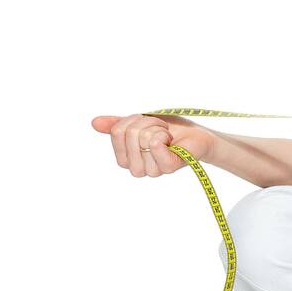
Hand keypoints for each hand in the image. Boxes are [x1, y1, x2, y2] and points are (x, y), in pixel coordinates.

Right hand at [92, 113, 216, 177]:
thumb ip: (118, 125)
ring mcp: (153, 169)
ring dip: (157, 129)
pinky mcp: (169, 167)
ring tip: (167, 134)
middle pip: (128, 135)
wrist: (197, 135)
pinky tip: (168, 141)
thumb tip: (94, 122)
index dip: (131, 121)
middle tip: (160, 127)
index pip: (117, 134)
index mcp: (127, 157)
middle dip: (145, 122)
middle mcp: (138, 167)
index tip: (145, 121)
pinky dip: (161, 141)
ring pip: (144, 140)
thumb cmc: (171, 130)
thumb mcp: (141, 122)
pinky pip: (156, 151)